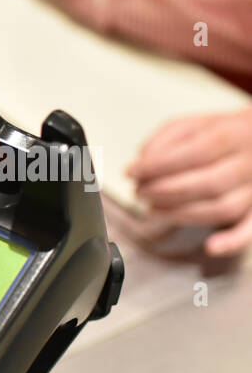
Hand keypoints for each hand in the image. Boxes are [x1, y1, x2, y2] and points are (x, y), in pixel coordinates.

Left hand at [127, 108, 251, 255]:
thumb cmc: (221, 134)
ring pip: (223, 208)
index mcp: (234, 135)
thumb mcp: (193, 125)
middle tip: (140, 191)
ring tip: (152, 209)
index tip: (132, 172)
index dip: (159, 165)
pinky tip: (210, 247)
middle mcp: (249, 163)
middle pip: (209, 183)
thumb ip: (167, 139)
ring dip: (181, 214)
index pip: (196, 152)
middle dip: (165, 191)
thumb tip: (143, 160)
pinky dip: (232, 241)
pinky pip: (250, 230)